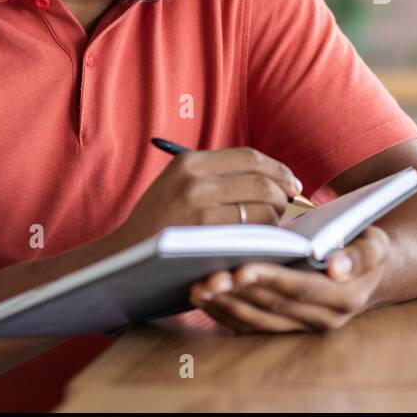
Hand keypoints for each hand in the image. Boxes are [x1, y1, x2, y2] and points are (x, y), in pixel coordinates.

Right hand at [117, 147, 302, 246]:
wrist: (123, 259)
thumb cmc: (158, 226)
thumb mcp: (178, 186)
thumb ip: (214, 177)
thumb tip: (270, 177)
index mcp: (190, 162)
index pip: (250, 157)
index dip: (279, 170)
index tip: (292, 183)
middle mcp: (195, 178)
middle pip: (262, 180)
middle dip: (284, 195)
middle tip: (289, 207)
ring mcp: (200, 206)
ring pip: (263, 206)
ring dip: (277, 218)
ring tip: (273, 226)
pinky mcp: (206, 235)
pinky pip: (254, 231)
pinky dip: (266, 236)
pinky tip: (262, 242)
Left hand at [188, 225, 391, 331]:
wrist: (363, 268)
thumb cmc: (363, 245)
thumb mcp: (375, 243)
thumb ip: (362, 254)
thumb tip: (337, 268)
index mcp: (346, 298)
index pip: (302, 289)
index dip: (270, 280)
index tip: (242, 269)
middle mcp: (325, 320)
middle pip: (274, 307)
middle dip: (239, 293)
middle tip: (208, 277)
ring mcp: (303, 327)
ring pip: (258, 320)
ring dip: (226, 306)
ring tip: (199, 287)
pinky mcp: (284, 328)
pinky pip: (251, 326)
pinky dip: (225, 313)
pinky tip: (204, 298)